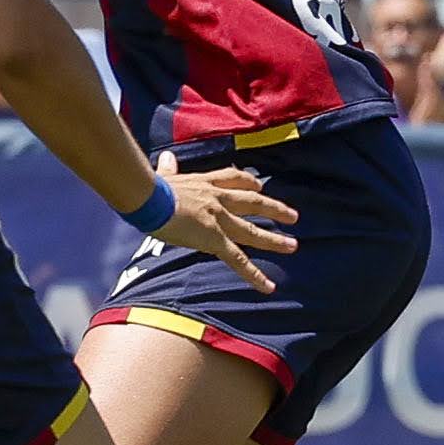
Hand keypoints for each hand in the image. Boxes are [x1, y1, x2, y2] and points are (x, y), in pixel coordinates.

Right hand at [149, 160, 299, 294]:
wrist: (150, 197)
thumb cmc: (151, 188)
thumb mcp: (164, 176)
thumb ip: (168, 169)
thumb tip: (167, 157)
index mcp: (205, 183)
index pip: (232, 178)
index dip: (248, 182)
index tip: (259, 186)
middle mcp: (217, 199)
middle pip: (252, 202)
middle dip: (274, 209)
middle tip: (293, 215)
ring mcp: (219, 219)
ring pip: (252, 231)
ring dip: (274, 240)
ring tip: (293, 246)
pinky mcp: (214, 239)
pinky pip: (238, 259)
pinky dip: (254, 274)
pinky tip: (268, 286)